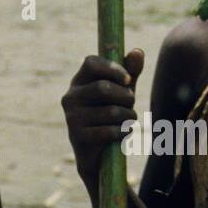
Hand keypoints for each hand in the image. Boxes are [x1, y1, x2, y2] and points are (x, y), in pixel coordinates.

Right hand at [62, 49, 144, 186]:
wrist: (98, 155)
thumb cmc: (110, 117)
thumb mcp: (121, 93)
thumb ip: (129, 73)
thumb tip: (137, 51)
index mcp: (79, 82)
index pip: (90, 62)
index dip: (112, 68)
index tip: (128, 79)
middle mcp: (70, 97)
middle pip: (103, 88)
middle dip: (126, 96)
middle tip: (132, 103)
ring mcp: (72, 117)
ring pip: (110, 111)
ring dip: (128, 116)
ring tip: (128, 120)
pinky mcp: (78, 137)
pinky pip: (109, 131)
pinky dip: (122, 132)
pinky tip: (121, 134)